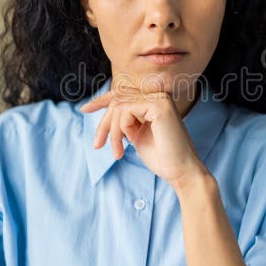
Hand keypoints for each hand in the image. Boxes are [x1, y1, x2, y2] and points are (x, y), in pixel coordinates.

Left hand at [78, 82, 207, 187]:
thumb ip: (126, 121)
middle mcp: (158, 96)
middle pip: (117, 99)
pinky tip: (125, 147)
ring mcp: (159, 99)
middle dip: (103, 123)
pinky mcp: (158, 106)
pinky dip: (119, 131)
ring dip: (111, 131)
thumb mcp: (137, 135)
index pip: (123, 93)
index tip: (84, 109)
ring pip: (119, 106)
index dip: (101, 100)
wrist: (180, 172)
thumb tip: (109, 113)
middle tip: (97, 144)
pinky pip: (125, 111)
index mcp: (155, 101)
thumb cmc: (162, 158)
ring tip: (115, 152)